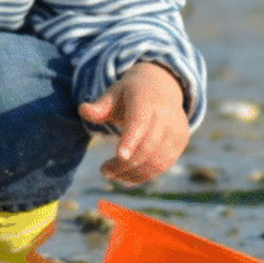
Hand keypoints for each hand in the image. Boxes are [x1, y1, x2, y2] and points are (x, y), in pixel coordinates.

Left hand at [77, 61, 190, 186]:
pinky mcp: (181, 142)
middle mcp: (167, 114)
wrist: (162, 86)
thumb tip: (83, 110)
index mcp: (147, 99)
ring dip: (133, 173)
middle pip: (147, 146)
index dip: (131, 140)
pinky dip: (144, 174)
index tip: (120, 156)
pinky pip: (163, 165)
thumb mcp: (114, 94)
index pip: (140, 122)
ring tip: (113, 175)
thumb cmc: (131, 93)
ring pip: (156, 160)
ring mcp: (177, 129)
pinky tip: (127, 176)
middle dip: (124, 164)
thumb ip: (100, 106)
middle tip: (104, 171)